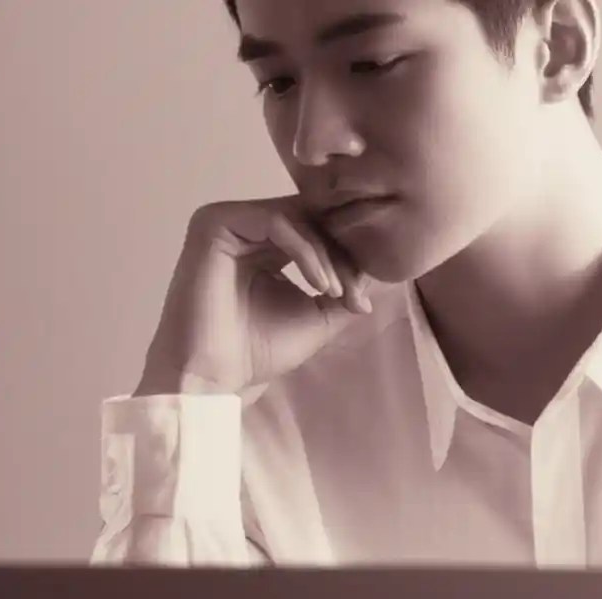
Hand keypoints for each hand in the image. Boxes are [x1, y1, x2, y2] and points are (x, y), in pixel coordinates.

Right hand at [137, 195, 377, 395]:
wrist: (212, 378)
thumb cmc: (255, 352)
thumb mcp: (317, 315)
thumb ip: (346, 285)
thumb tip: (388, 265)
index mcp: (260, 246)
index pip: (315, 230)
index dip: (346, 256)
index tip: (362, 299)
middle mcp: (242, 228)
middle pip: (310, 219)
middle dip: (341, 256)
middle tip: (356, 295)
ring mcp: (226, 222)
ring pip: (297, 218)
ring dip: (327, 255)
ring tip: (338, 294)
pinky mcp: (214, 224)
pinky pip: (276, 221)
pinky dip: (306, 251)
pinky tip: (319, 283)